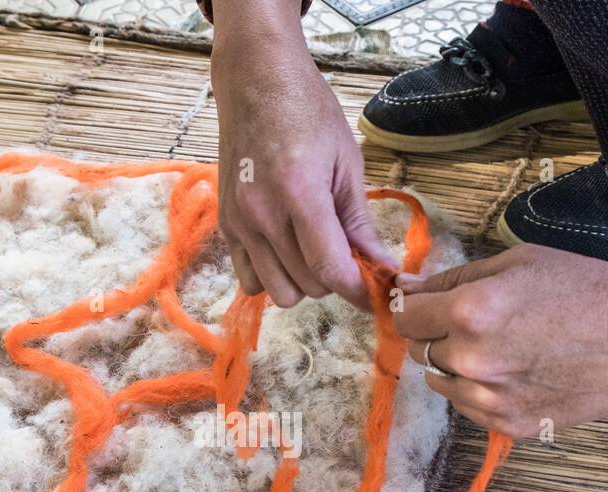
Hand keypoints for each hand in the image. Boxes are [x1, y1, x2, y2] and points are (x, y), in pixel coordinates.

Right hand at [210, 23, 389, 307]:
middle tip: (347, 254)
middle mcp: (262, 213)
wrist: (256, 81)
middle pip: (307, 285)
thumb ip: (359, 221)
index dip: (358, 291)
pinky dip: (272, 276)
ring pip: (278, 292)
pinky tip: (286, 250)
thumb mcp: (346, 161)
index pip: (329, 268)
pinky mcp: (226, 225)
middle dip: (334, 280)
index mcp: (299, 192)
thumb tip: (382, 268)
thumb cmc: (307, 111)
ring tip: (314, 251)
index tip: (375, 294)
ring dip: (303, 282)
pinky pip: (249, 280)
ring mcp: (239, 222)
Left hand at [394, 245, 607, 436]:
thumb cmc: (587, 290)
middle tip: (481, 321)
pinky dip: (478, 390)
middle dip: (438, 333)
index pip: (404, 316)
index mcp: (470, 312)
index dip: (412, 307)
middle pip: (420, 349)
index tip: (425, 304)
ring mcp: (489, 400)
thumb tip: (402, 286)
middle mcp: (472, 361)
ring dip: (456, 364)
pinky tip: (516, 370)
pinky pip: (467, 407)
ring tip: (503, 345)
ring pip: (441, 381)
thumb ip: (453, 278)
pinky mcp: (509, 426)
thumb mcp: (518, 262)